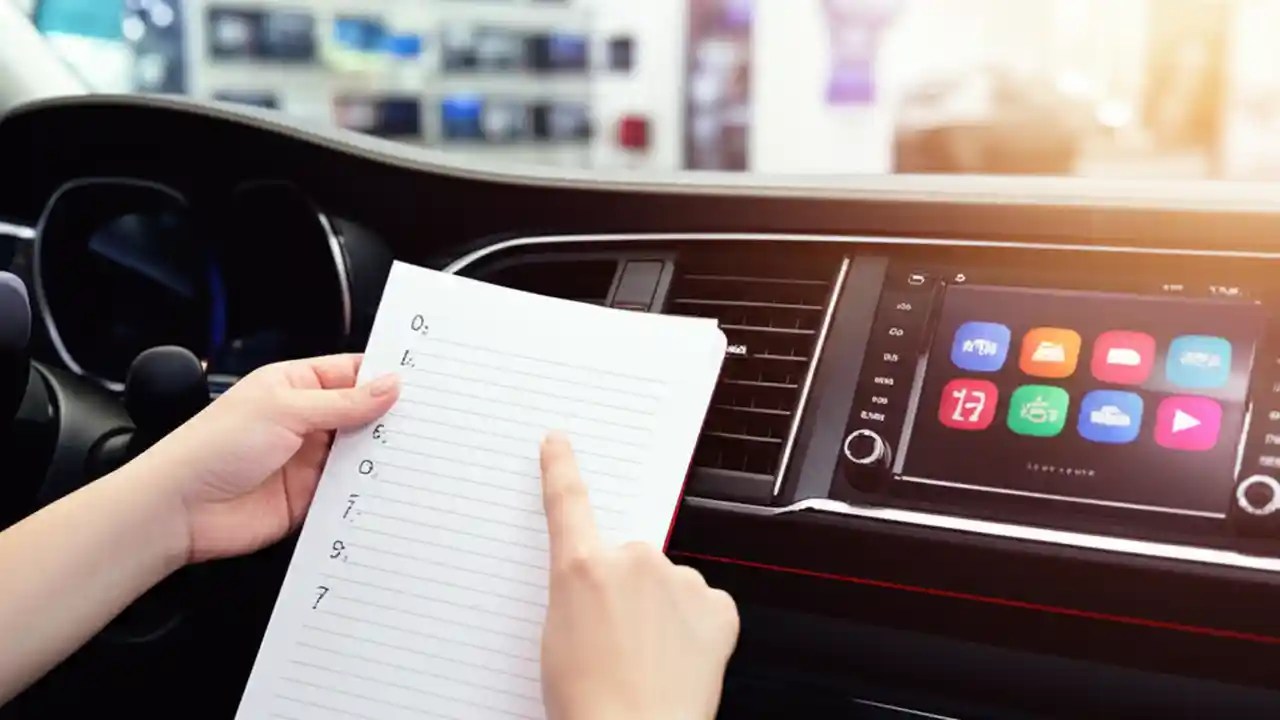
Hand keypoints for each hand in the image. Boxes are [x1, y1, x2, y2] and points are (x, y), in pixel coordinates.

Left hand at [136, 354, 398, 563]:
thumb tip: (389, 386)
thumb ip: (343, 403)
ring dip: (382, 456)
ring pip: (360, 454)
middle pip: (362, 414)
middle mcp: (305, 420)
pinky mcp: (311, 497)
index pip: (352, 373)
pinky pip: (350, 491)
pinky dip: (369, 490)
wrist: (180, 510)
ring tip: (420, 453)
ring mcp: (309, 460)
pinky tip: (391, 488)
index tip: (423, 381)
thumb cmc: (213, 447)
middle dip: (391, 418)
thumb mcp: (285, 410)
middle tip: (431, 419)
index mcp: (295, 385)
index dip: (385, 375)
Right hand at [538, 432, 739, 719]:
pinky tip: (680, 662)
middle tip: (620, 641)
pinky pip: (704, 607)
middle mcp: (632, 560)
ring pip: (670, 586)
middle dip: (629, 591)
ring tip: (649, 662)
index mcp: (581, 568)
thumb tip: (603, 590)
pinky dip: (696, 630)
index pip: (567, 503)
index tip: (558, 442)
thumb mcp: (556, 639)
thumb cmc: (588, 703)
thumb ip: (580, 595)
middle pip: (631, 561)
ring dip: (664, 612)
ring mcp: (679, 580)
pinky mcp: (716, 605)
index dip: (561, 467)